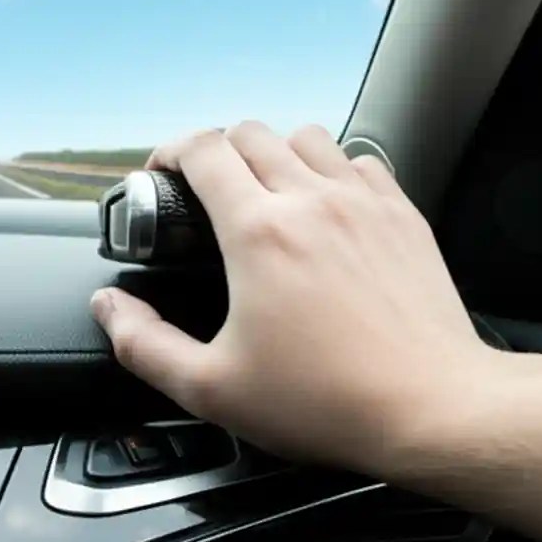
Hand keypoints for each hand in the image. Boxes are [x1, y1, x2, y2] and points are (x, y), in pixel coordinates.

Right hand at [90, 121, 497, 473]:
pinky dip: (334, 169)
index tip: (162, 175)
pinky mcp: (402, 215)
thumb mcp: (213, 389)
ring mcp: (363, 202)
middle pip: (250, 133)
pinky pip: (360, 160)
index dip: (169, 152)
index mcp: (258, 233)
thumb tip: (109, 308)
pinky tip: (328, 204)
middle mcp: (311, 201)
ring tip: (267, 190)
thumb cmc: (329, 402)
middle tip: (207, 189)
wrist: (432, 408)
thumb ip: (144, 345)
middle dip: (218, 152)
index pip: (202, 149)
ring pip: (308, 136)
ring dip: (276, 152)